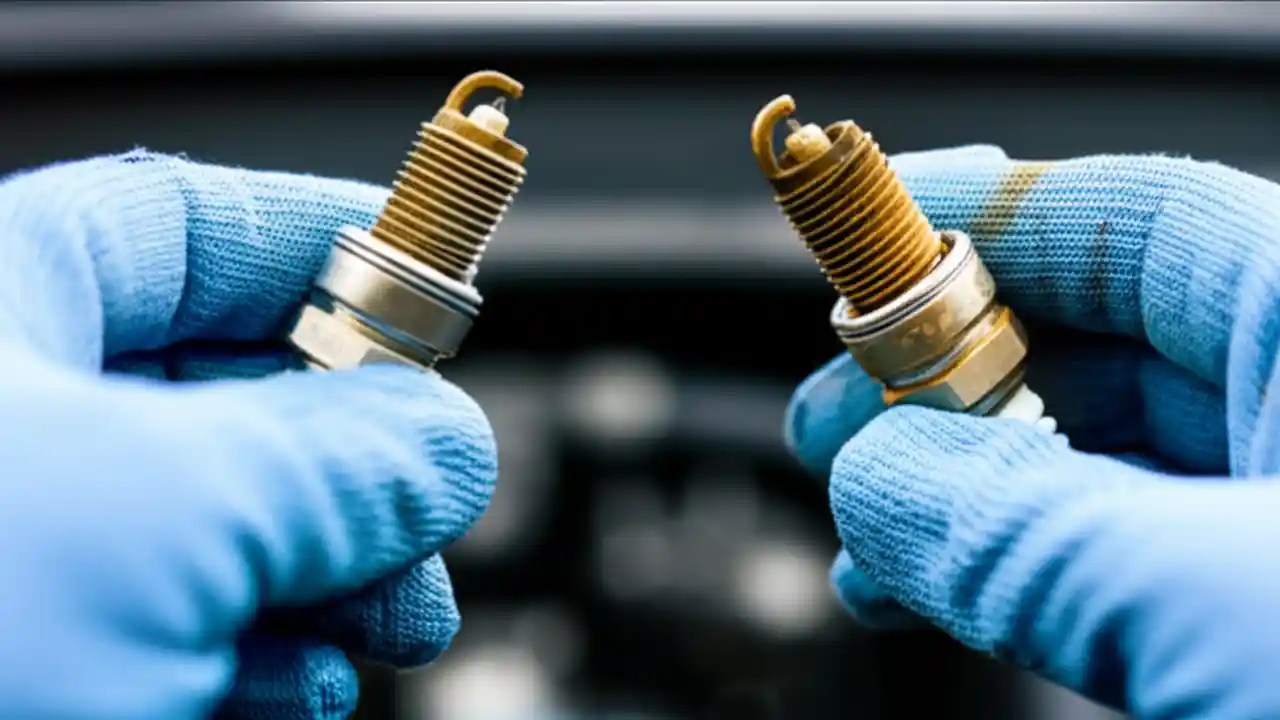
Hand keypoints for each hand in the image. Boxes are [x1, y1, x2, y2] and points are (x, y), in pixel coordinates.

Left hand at [0, 150, 496, 719]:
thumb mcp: (164, 523)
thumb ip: (340, 461)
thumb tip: (446, 441)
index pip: (184, 233)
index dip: (325, 246)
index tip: (435, 280)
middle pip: (225, 389)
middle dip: (354, 453)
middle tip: (433, 503)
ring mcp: (16, 544)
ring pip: (216, 523)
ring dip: (329, 570)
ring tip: (387, 621)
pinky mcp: (34, 651)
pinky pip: (176, 625)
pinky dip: (261, 653)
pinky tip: (292, 688)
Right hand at [785, 145, 1279, 716]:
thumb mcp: (1230, 615)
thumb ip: (1031, 533)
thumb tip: (876, 474)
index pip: (1148, 226)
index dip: (991, 216)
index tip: (869, 232)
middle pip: (1102, 349)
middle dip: (948, 379)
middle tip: (836, 414)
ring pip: (1097, 470)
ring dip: (960, 493)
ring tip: (863, 532)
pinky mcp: (1264, 631)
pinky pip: (1116, 569)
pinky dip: (1011, 578)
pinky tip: (927, 594)